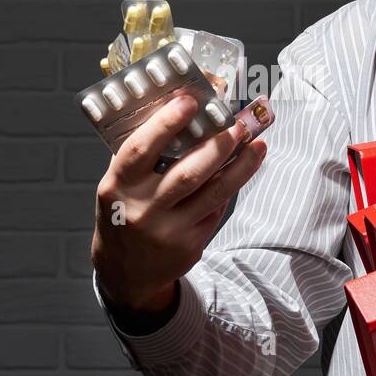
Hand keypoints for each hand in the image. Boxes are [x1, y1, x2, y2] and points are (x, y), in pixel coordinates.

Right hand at [91, 93, 267, 317]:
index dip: (165, 123)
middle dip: (218, 145)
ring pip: (213, 193)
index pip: (141, 149)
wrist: (125, 273)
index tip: (190, 102)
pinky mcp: (190, 246)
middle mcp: (142, 210)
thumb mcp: (118, 184)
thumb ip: (142, 154)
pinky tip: (240, 171)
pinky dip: (229, 187)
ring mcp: (168, 231)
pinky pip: (216, 210)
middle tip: (238, 125)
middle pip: (187, 173)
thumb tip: (182, 113)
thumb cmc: (123, 214)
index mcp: (117, 186)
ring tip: (257, 144)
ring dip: (240, 166)